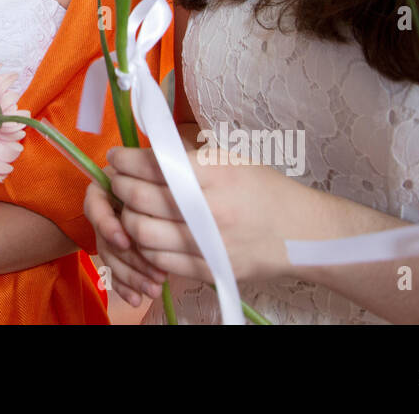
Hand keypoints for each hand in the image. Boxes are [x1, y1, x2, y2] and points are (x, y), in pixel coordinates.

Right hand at [84, 177, 168, 305]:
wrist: (164, 191)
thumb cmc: (161, 174)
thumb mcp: (158, 167)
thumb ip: (155, 168)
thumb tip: (163, 171)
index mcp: (106, 186)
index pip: (96, 205)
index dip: (107, 225)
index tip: (125, 241)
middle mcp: (104, 209)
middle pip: (107, 238)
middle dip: (131, 260)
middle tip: (156, 275)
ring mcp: (108, 232)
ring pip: (112, 258)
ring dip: (132, 277)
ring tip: (154, 289)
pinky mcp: (114, 252)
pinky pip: (113, 272)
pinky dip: (124, 286)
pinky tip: (136, 298)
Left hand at [101, 127, 308, 288]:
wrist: (302, 233)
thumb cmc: (264, 190)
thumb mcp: (230, 160)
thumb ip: (188, 156)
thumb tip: (147, 149)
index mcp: (215, 174)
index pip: (154, 165)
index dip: (126, 160)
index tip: (117, 157)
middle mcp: (209, 208)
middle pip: (140, 198)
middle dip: (120, 186)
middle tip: (118, 180)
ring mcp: (208, 242)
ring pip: (142, 232)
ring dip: (128, 218)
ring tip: (131, 208)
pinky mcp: (209, 269)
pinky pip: (159, 259)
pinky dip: (145, 246)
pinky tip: (147, 234)